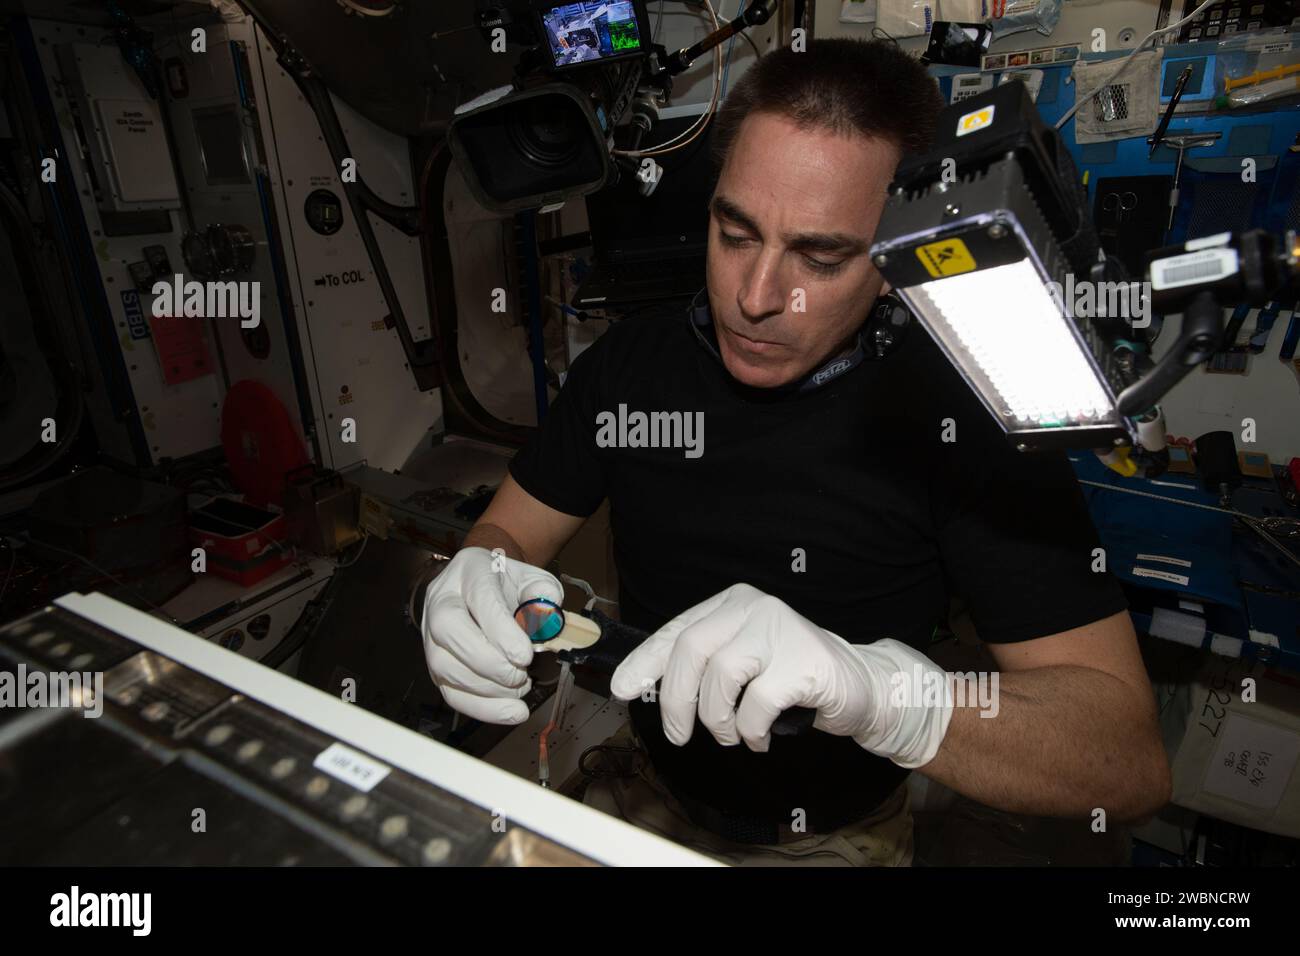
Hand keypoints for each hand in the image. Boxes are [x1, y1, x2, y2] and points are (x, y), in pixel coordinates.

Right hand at [421, 546, 562, 724]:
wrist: (482, 587)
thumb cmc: (507, 584)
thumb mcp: (532, 578)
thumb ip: (544, 593)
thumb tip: (547, 617)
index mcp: (469, 571)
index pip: (479, 597)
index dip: (501, 630)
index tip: (525, 655)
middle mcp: (441, 600)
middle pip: (448, 630)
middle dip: (487, 661)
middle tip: (520, 675)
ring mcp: (431, 635)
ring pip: (445, 667)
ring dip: (487, 688)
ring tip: (521, 687)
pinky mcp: (435, 665)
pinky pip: (450, 693)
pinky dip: (483, 708)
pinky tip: (511, 711)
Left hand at [609, 583, 954, 767]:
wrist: (861, 687)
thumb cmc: (792, 678)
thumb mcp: (742, 665)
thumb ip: (702, 667)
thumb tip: (646, 688)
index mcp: (732, 604)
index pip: (677, 630)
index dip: (645, 661)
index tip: (622, 689)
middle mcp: (754, 608)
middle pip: (691, 649)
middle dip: (676, 699)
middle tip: (678, 735)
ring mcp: (782, 630)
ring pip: (721, 676)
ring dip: (718, 719)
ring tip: (732, 735)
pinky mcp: (805, 661)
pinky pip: (757, 701)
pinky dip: (750, 730)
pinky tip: (759, 739)